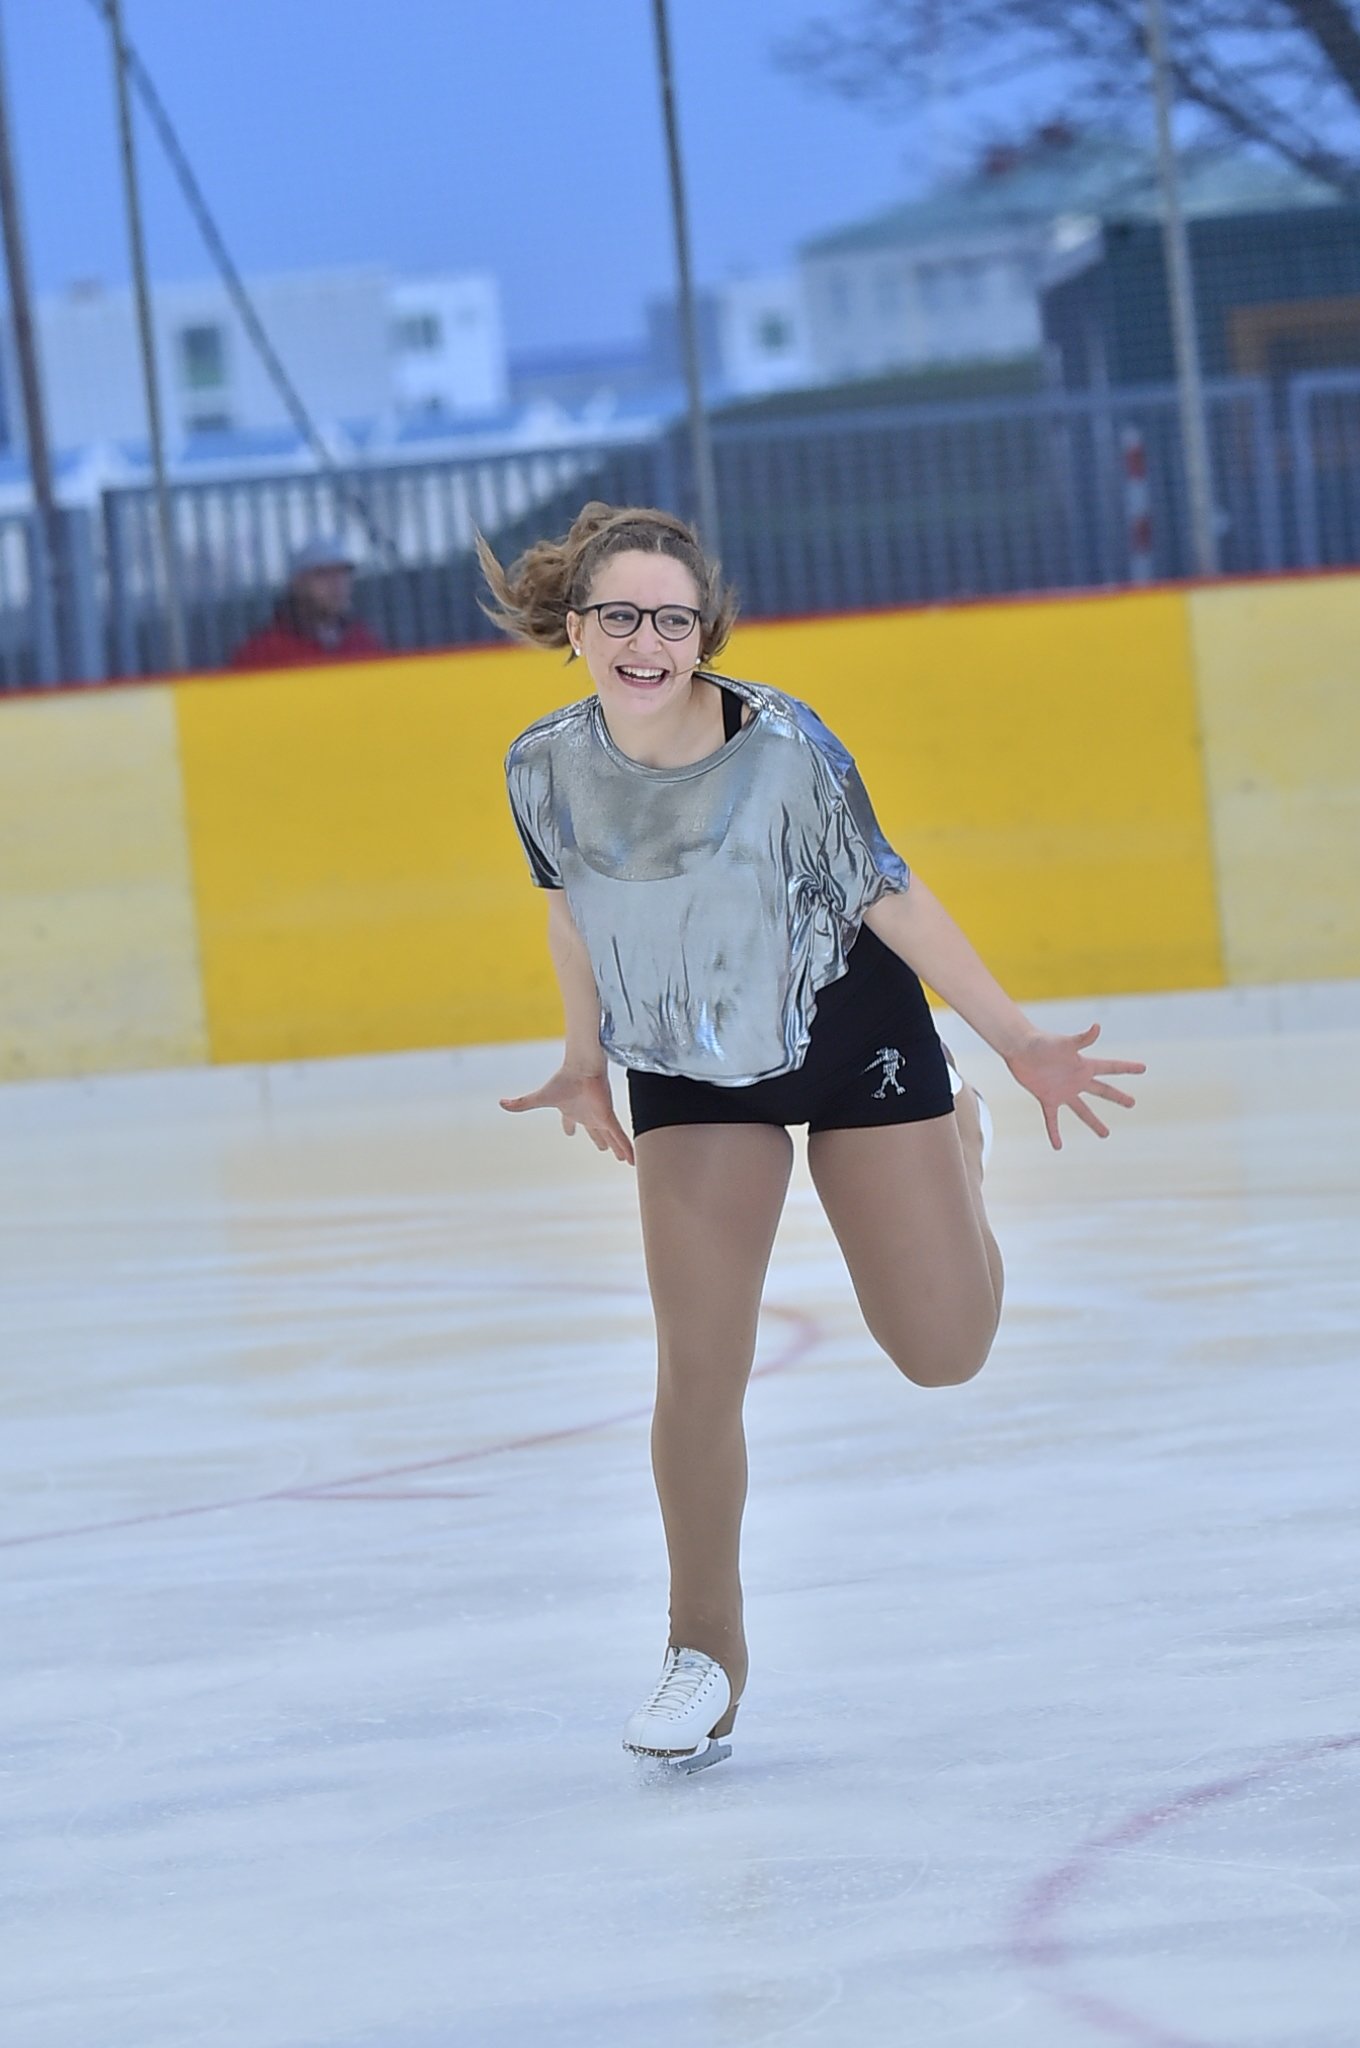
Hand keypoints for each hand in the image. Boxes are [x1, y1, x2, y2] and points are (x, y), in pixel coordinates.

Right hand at [499, 1066, 634, 1165]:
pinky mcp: (609, 1116)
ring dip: (617, 1148)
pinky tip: (633, 1160)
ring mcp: (600, 1116)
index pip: (570, 1122)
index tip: (569, 1133)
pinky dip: (626, 1148)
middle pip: (594, 1131)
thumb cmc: (563, 1080)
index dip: (569, 1127)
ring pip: (611, 1137)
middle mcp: (588, 1114)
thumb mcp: (541, 1098)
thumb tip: (500, 1103)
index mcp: (571, 1110)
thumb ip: (522, 1103)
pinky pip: (619, 1136)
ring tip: (624, 1159)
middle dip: (599, 1140)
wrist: (581, 1067)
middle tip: (603, 1149)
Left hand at [1005, 1023, 1144, 1150]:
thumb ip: (1082, 1039)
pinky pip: (1052, 1119)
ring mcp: (1063, 1090)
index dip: (1127, 1068)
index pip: (1111, 1067)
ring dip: (1094, 1122)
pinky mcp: (1047, 1098)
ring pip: (1082, 1109)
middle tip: (1132, 1103)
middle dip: (1118, 1097)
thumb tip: (1098, 1026)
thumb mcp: (1065, 1042)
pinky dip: (1054, 1132)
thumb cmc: (1042, 1042)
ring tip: (1106, 1134)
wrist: (1019, 1048)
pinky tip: (1058, 1146)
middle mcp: (1077, 1079)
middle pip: (1102, 1090)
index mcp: (1084, 1065)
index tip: (1143, 1068)